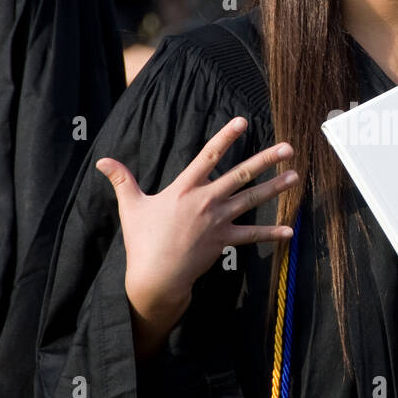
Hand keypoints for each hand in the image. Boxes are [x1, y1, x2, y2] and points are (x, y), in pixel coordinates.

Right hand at [96, 116, 297, 347]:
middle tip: (288, 148)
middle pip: (240, 174)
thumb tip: (103, 160)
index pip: (208, 156)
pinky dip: (271, 233)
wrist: (156, 276)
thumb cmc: (142, 241)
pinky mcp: (224, 240)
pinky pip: (252, 236)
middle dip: (266, 160)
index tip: (243, 122)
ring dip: (274, 188)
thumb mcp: (130, 206)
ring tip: (295, 177)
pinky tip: (289, 230)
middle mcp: (206, 201)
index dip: (226, 137)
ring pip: (251, 200)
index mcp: (185, 188)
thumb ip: (122, 180)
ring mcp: (217, 221)